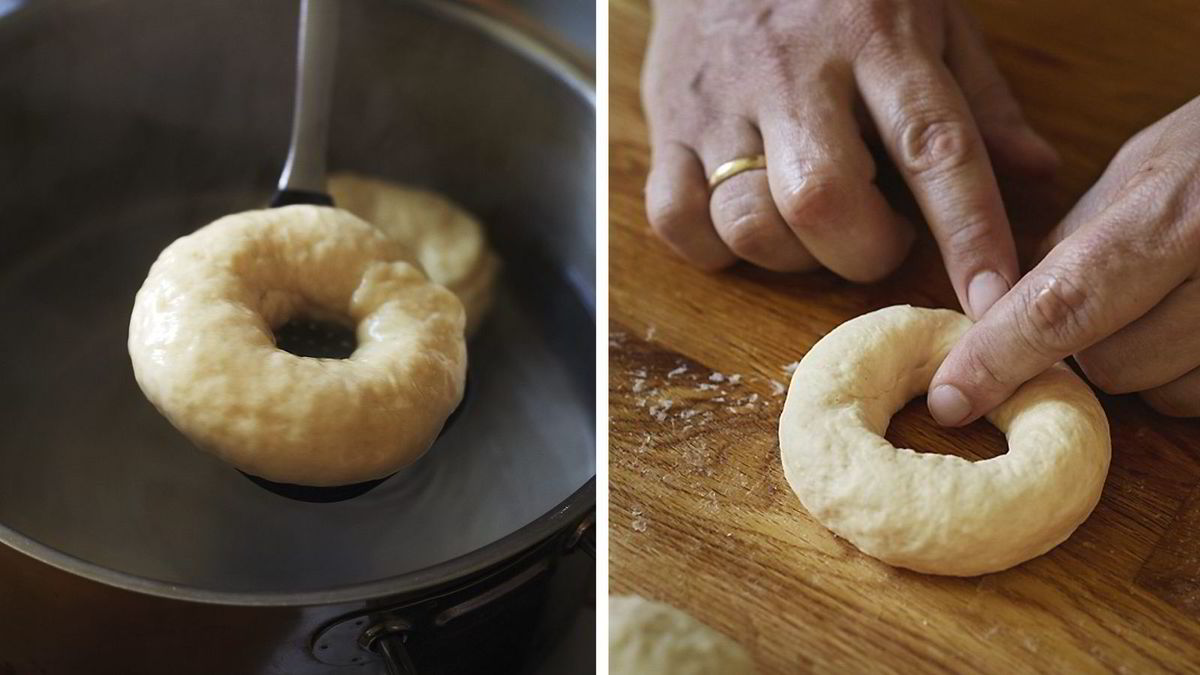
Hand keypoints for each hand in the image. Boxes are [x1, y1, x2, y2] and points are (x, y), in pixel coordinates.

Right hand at [642, 0, 1057, 317]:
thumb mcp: (930, 17)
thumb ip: (981, 101)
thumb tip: (1037, 176)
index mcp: (877, 38)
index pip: (934, 145)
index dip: (968, 230)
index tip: (991, 298)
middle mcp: (793, 72)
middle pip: (821, 200)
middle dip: (860, 250)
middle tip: (875, 235)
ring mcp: (720, 102)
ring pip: (746, 222)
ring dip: (790, 254)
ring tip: (809, 223)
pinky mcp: (666, 124)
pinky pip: (675, 220)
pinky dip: (713, 244)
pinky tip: (743, 217)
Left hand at [929, 96, 1199, 423]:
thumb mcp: (1146, 169)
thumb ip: (1076, 240)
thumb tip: (1004, 307)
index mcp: (1174, 213)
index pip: (1064, 305)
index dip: (1000, 358)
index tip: (952, 398)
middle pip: (1112, 366)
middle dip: (1089, 349)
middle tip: (1114, 300)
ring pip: (1166, 394)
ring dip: (1148, 366)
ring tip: (1172, 303)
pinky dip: (1192, 376)